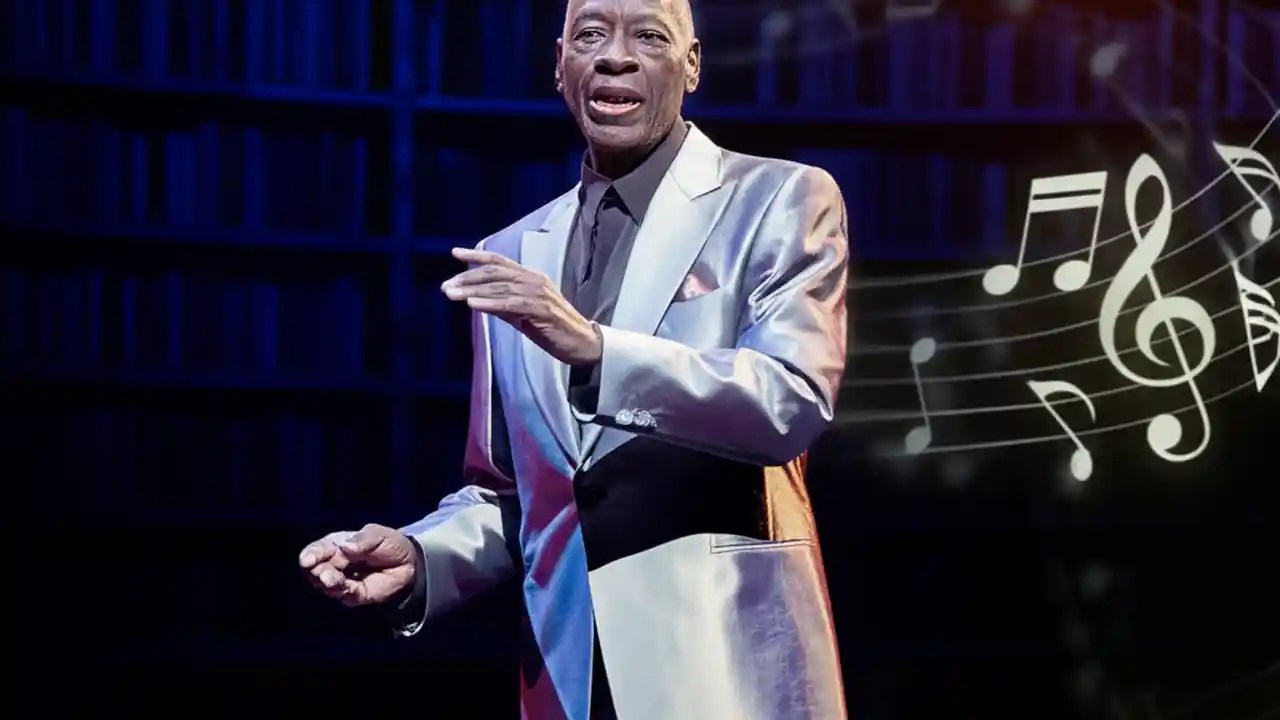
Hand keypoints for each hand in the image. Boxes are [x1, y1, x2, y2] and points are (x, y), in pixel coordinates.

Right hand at [298, 523, 417, 607]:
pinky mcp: (354, 594)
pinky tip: (347, 588)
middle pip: (316, 568)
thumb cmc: (390, 544)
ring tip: (331, 580)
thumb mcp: (379, 535)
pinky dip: (344, 592)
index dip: (310, 554)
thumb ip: (363, 540)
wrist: (410, 563)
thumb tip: (345, 546)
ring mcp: (343, 580)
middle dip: (317, 570)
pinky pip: (345, 594)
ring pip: (327, 584)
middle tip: (322, 573)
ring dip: (328, 582)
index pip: (317, 549)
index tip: (307, 560)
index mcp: (337, 544)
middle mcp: (335, 563)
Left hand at [442, 247, 602, 365]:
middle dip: (468, 278)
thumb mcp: (523, 313)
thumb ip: (503, 304)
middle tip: (446, 286)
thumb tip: (477, 299)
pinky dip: (490, 303)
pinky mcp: (541, 309)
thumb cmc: (553, 328)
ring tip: (452, 295)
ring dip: (473, 291)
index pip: (500, 262)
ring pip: (500, 287)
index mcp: (530, 277)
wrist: (581, 343)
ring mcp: (538, 293)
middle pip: (495, 272)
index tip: (455, 253)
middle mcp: (534, 279)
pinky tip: (473, 305)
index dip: (477, 256)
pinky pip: (511, 303)